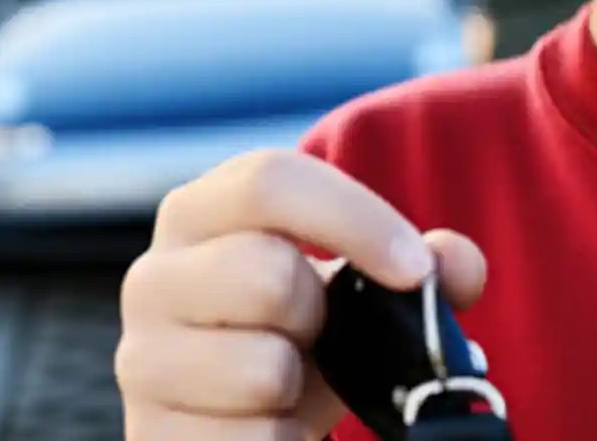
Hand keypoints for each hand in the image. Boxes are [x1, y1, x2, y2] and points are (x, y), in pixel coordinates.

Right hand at [116, 149, 486, 439]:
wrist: (237, 421)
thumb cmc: (302, 335)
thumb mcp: (357, 291)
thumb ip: (420, 263)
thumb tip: (456, 266)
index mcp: (202, 213)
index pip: (270, 181)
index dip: (354, 219)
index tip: (414, 270)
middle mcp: (154, 276)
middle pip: (268, 274)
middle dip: (320, 318)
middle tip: (316, 337)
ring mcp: (140, 360)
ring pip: (261, 368)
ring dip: (299, 388)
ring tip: (285, 384)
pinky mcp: (149, 435)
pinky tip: (270, 428)